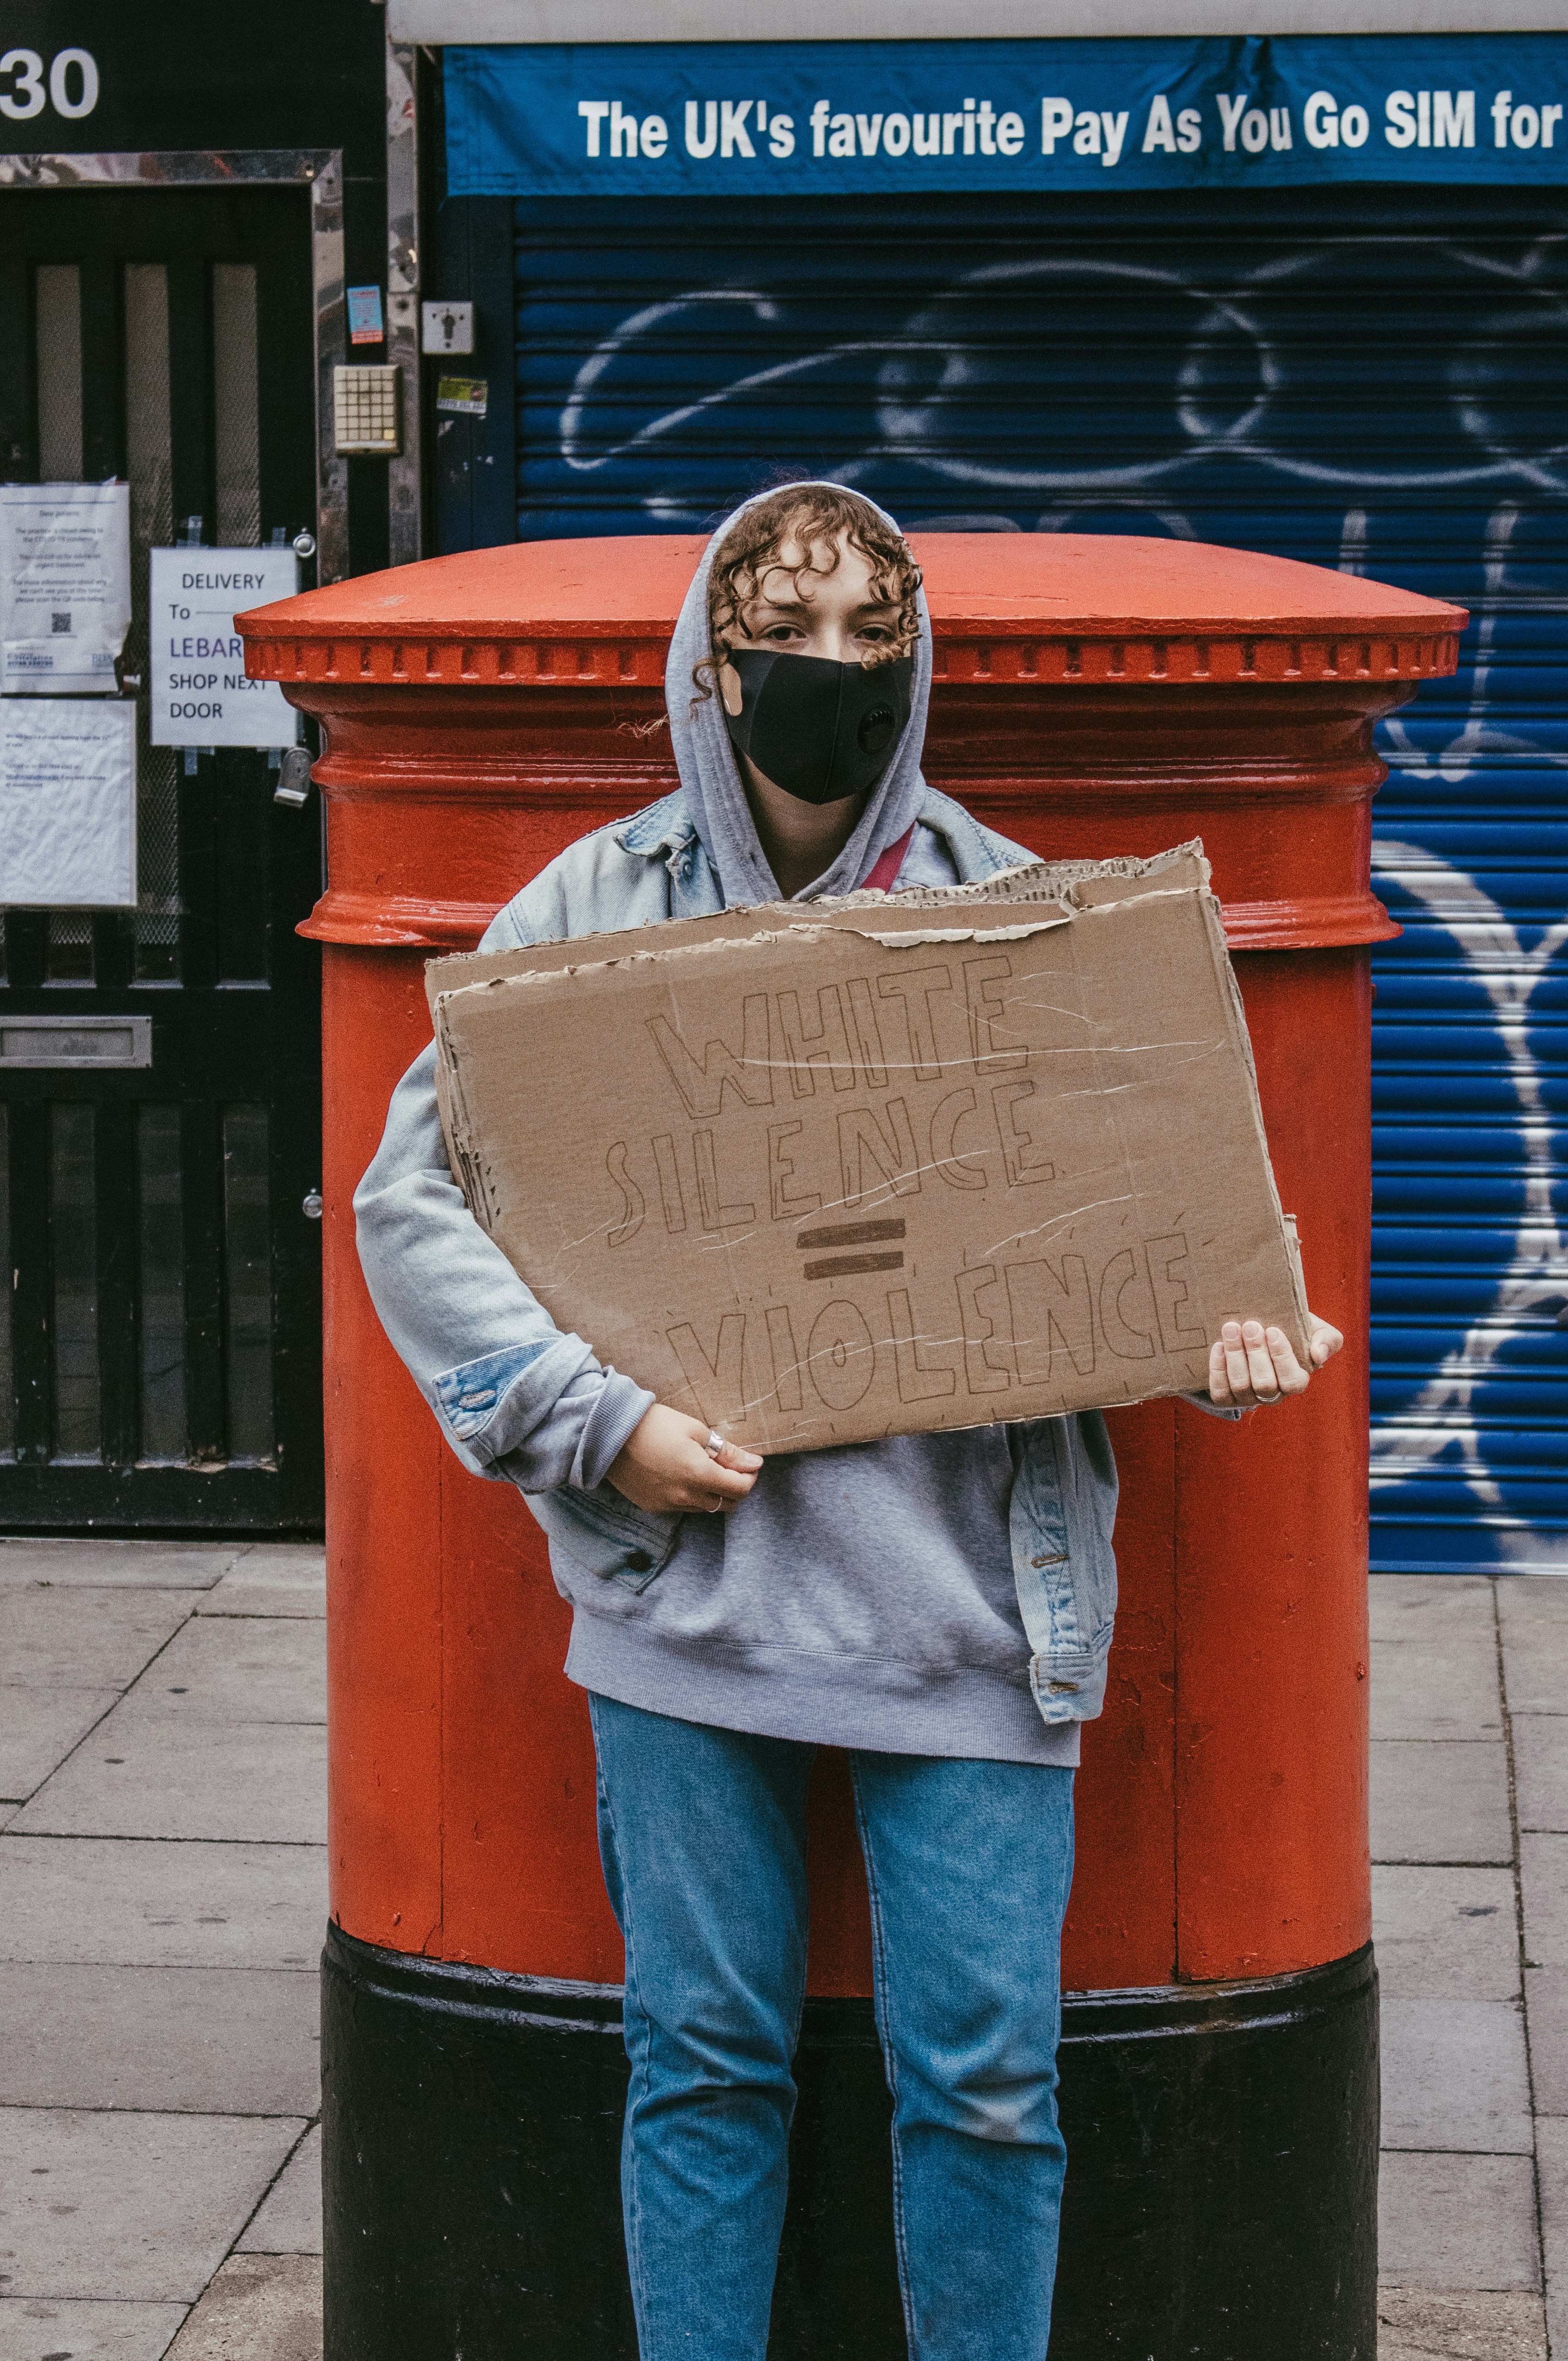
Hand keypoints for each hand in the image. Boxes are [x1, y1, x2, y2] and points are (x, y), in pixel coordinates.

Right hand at [607, 1404, 762, 1514]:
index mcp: (700, 1475)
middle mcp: (686, 1496)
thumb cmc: (654, 1425)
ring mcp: (668, 1505)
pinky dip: (689, 1496)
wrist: (608, 1435)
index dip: (749, 1477)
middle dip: (734, 1488)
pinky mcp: (652, 1506)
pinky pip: (681, 1507)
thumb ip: (727, 1452)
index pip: (740, 1489)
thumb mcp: (695, 1430)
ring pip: (704, 1508)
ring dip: (712, 1493)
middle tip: (728, 1467)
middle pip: (727, 1504)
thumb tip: (754, 1464)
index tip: (747, 1464)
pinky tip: (679, 1475)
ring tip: (702, 1468)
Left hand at [1207, 1312, 1343, 1410]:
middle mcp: (1273, 1395)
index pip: (1292, 1381)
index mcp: (1296, 1381)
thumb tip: (1318, 1355)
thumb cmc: (1290, 1328)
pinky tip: (1218, 1347)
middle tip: (1250, 1326)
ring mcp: (1248, 1398)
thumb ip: (1327, 1339)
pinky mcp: (1226, 1397)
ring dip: (1235, 1356)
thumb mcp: (1315, 1329)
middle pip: (1265, 1384)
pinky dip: (1217, 1370)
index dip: (1282, 1358)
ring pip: (1241, 1386)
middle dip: (1256, 1353)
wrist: (1258, 1329)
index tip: (1273, 1331)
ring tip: (1231, 1329)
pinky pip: (1220, 1392)